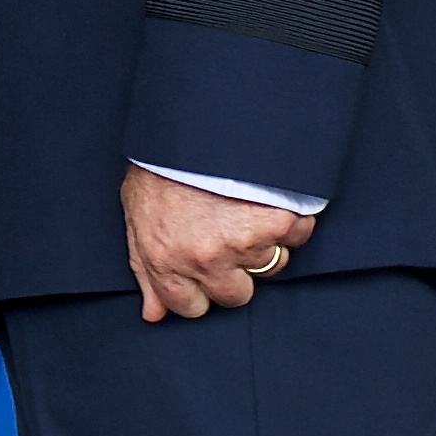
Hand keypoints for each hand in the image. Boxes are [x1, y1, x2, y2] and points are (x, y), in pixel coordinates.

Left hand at [121, 167, 316, 323]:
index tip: (203, 266)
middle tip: (228, 233)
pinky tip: (270, 196)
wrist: (193, 121)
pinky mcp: (277, 221)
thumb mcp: (137, 214)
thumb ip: (145, 269)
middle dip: (235, 270)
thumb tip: (153, 314)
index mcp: (166, 260)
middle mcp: (205, 259)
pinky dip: (292, 218)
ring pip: (270, 265)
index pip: (193, 308)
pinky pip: (297, 236)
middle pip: (236, 295)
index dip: (200, 287)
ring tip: (245, 206)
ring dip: (264, 241)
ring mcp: (243, 242)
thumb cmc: (162, 162)